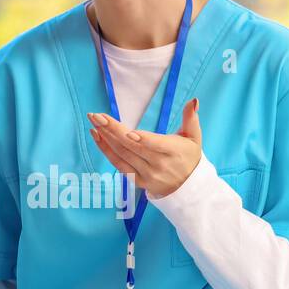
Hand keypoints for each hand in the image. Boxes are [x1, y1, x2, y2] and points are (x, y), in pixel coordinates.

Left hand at [87, 98, 201, 198]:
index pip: (157, 145)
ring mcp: (146, 175)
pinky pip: (118, 165)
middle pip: (132, 147)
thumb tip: (193, 101)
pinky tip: (97, 136)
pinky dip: (106, 150)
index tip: (128, 133)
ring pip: (122, 155)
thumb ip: (191, 119)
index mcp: (174, 152)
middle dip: (113, 130)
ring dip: (105, 138)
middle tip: (96, 116)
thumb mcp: (194, 138)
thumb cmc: (188, 157)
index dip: (143, 140)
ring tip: (94, 122)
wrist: (187, 187)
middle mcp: (158, 165)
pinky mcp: (137, 181)